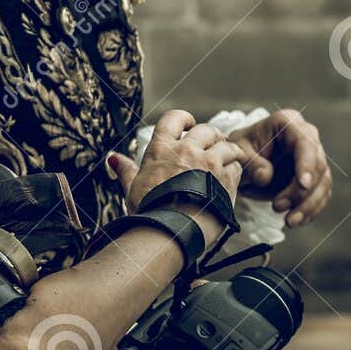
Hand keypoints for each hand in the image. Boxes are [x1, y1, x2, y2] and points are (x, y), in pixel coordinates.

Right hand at [108, 109, 244, 220]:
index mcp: (162, 148)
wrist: (171, 231)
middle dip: (211, 135)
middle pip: (206, 129)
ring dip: (229, 150)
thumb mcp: (132, 188)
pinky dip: (235, 169)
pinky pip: (237, 166)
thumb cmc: (149, 211)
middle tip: (212, 144)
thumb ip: (126, 170)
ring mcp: (209, 163)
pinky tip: (231, 178)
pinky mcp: (226, 179)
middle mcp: (187, 150)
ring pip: (226, 145)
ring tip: (228, 158)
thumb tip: (113, 158)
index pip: (174, 118)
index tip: (189, 125)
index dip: (184, 118)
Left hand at [230, 107, 330, 226]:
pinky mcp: (315, 177)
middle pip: (317, 165)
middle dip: (301, 191)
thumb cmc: (240, 151)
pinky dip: (311, 210)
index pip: (305, 141)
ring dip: (308, 205)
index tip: (303, 185)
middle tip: (277, 207)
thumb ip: (250, 163)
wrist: (243, 162)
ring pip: (323, 183)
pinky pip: (321, 195)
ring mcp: (313, 157)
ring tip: (288, 221)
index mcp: (287, 123)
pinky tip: (296, 221)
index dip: (306, 163)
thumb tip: (265, 176)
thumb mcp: (238, 154)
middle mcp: (306, 137)